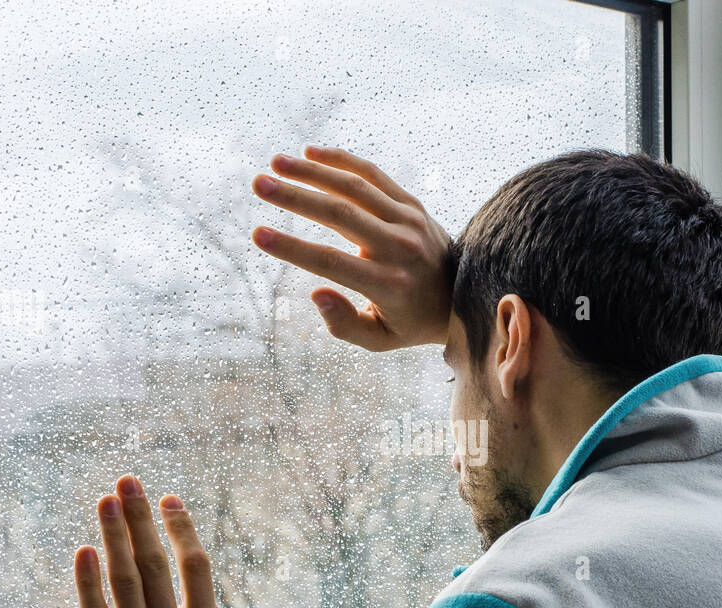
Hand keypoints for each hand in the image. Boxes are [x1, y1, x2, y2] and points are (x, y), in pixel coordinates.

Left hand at [75, 476, 262, 607]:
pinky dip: (88, 583)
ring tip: (104, 500)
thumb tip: (213, 602)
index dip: (182, 528)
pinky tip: (83, 552)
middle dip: (141, 517)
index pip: (197, 567)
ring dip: (114, 537)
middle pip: (157, 564)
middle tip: (127, 481)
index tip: (170, 499)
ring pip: (126, 583)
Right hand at [251, 145, 451, 349]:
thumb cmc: (411, 322)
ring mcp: (409, 221)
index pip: (332, 262)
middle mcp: (400, 248)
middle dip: (295, 197)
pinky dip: (341, 161)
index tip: (258, 235)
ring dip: (312, 171)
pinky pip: (373, 175)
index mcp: (390, 285)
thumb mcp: (379, 340)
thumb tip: (314, 293)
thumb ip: (344, 325)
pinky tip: (309, 153)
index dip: (293, 248)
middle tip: (258, 184)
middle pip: (340, 215)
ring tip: (275, 162)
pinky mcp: (412, 204)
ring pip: (355, 187)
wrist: (463, 296)